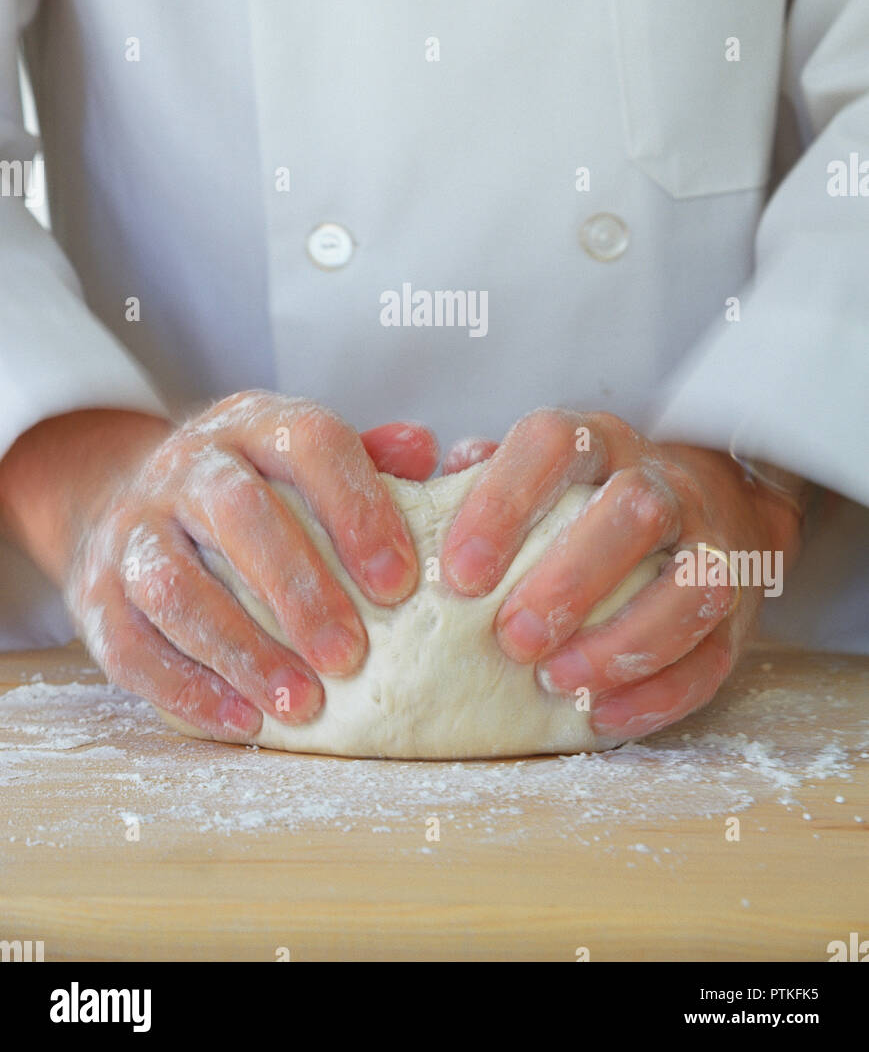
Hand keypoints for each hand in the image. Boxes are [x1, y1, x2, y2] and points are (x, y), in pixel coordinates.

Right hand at [0, 393, 438, 740]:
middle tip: (351, 656)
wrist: (123, 498)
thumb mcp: (304, 460)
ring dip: (242, 650)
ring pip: (176, 585)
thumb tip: (426, 448)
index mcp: (254, 425)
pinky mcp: (94, 591)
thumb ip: (370, 462)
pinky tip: (242, 721)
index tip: (401, 582)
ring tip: (302, 704)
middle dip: (299, 588)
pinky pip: (128, 645)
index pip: (309, 443)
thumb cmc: (252, 492)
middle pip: (239, 514)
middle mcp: (188, 465)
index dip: (356, 509)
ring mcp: (133, 527)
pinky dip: (185, 688)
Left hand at [440, 409, 802, 743]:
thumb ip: (475, 483)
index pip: (555, 445)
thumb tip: (414, 496)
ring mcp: (711, 545)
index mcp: (598, 444)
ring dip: (624, 639)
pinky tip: (599, 714)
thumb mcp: (534, 477)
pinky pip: (713, 654)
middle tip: (510, 638)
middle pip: (635, 508)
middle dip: (572, 578)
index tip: (459, 573)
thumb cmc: (585, 504)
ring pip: (693, 583)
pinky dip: (658, 692)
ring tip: (556, 679)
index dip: (505, 502)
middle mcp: (663, 483)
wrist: (714, 507)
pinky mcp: (737, 614)